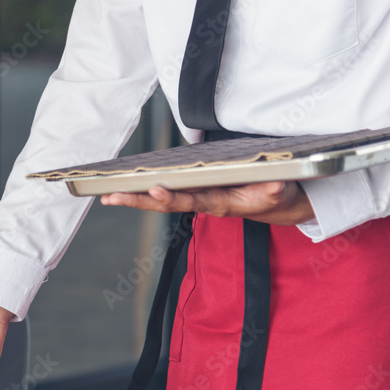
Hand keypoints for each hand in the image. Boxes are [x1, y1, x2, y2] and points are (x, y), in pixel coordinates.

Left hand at [99, 181, 314, 225]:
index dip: (174, 197)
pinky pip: (167, 191)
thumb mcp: (281, 193)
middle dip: (138, 201)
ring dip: (135, 198)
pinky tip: (127, 188)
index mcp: (221, 203)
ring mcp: (198, 197)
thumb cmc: (276, 196)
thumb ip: (275, 191)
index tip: (155, 189)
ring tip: (108, 196)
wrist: (276, 203)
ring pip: (162, 199)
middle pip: (166, 204)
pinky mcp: (196, 191)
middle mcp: (204, 202)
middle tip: (111, 198)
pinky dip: (146, 190)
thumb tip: (275, 186)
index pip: (192, 201)